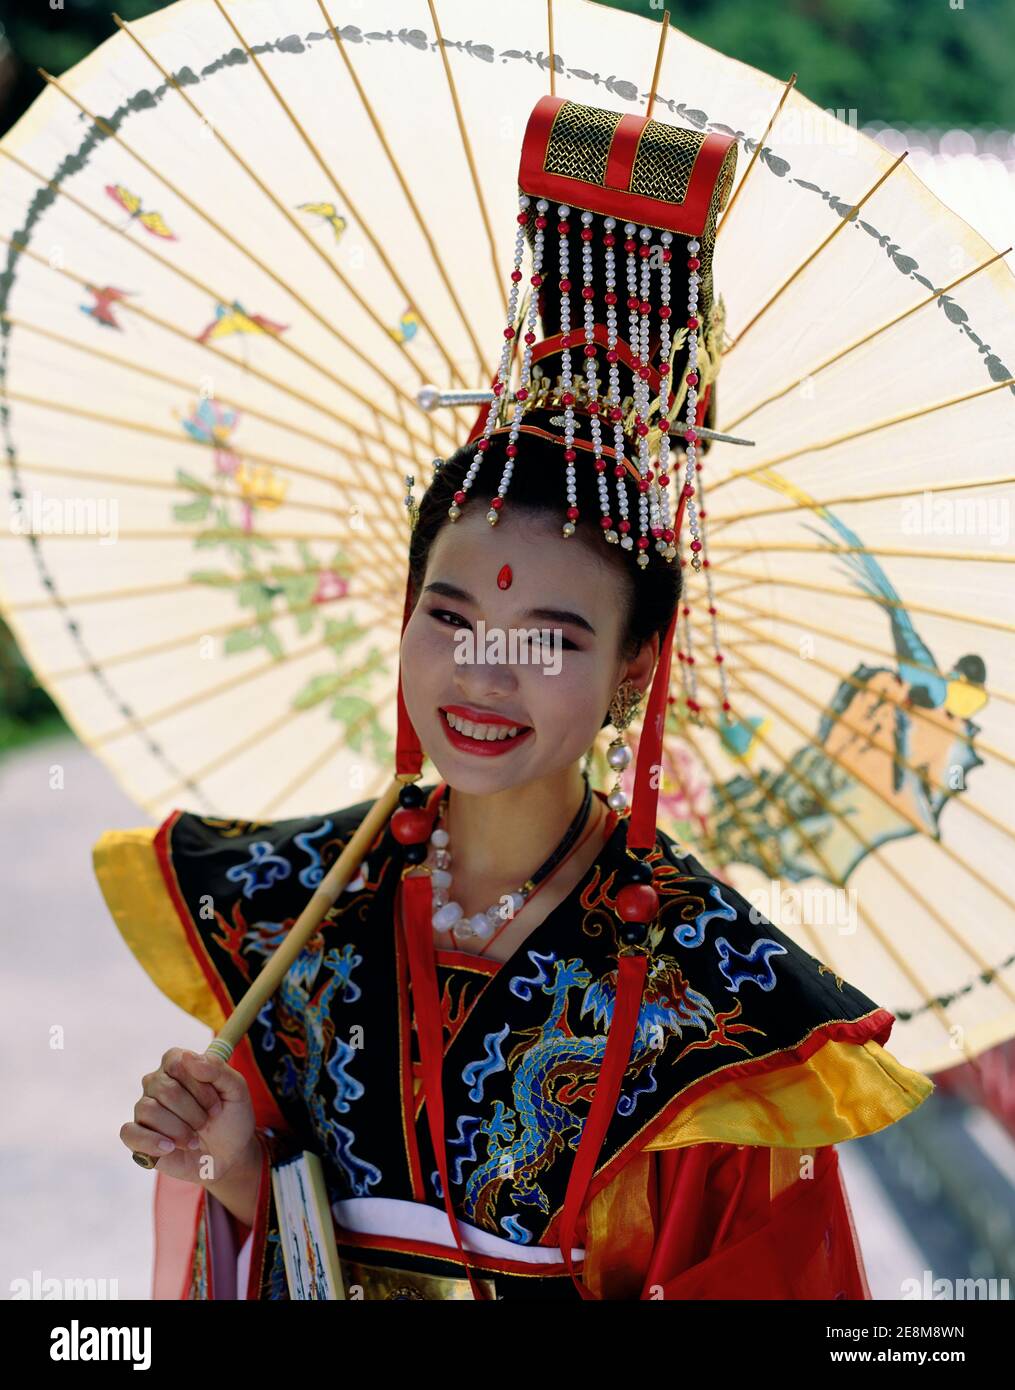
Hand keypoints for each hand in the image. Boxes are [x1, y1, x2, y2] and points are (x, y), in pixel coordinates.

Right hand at [120, 1046, 256, 1185]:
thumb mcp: (236, 1089)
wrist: (229, 1154)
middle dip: (193, 1112)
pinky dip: (151, 1141)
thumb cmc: (230, 1117)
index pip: (178, 1063)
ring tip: (194, 1140)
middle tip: (206, 1123)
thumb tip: (187, 1056)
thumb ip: (216, 1068)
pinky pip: (129, 1132)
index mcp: (177, 1063)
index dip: (200, 1087)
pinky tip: (170, 1147)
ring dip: (178, 1130)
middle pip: (165, 1090)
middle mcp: (156, 1082)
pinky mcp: (138, 1135)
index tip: (217, 1105)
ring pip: (148, 1110)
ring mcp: (145, 1108)